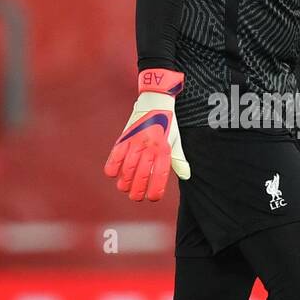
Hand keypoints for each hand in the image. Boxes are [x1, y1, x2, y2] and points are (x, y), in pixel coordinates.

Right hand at [104, 68, 190, 201]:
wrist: (155, 101)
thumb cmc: (167, 125)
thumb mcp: (175, 141)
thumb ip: (179, 160)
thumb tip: (187, 176)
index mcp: (164, 149)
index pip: (159, 176)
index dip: (155, 191)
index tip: (152, 198)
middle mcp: (150, 147)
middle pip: (141, 176)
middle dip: (138, 191)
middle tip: (136, 197)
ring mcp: (135, 142)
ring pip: (127, 169)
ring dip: (125, 183)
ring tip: (125, 188)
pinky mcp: (124, 137)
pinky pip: (115, 156)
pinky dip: (112, 167)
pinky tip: (113, 174)